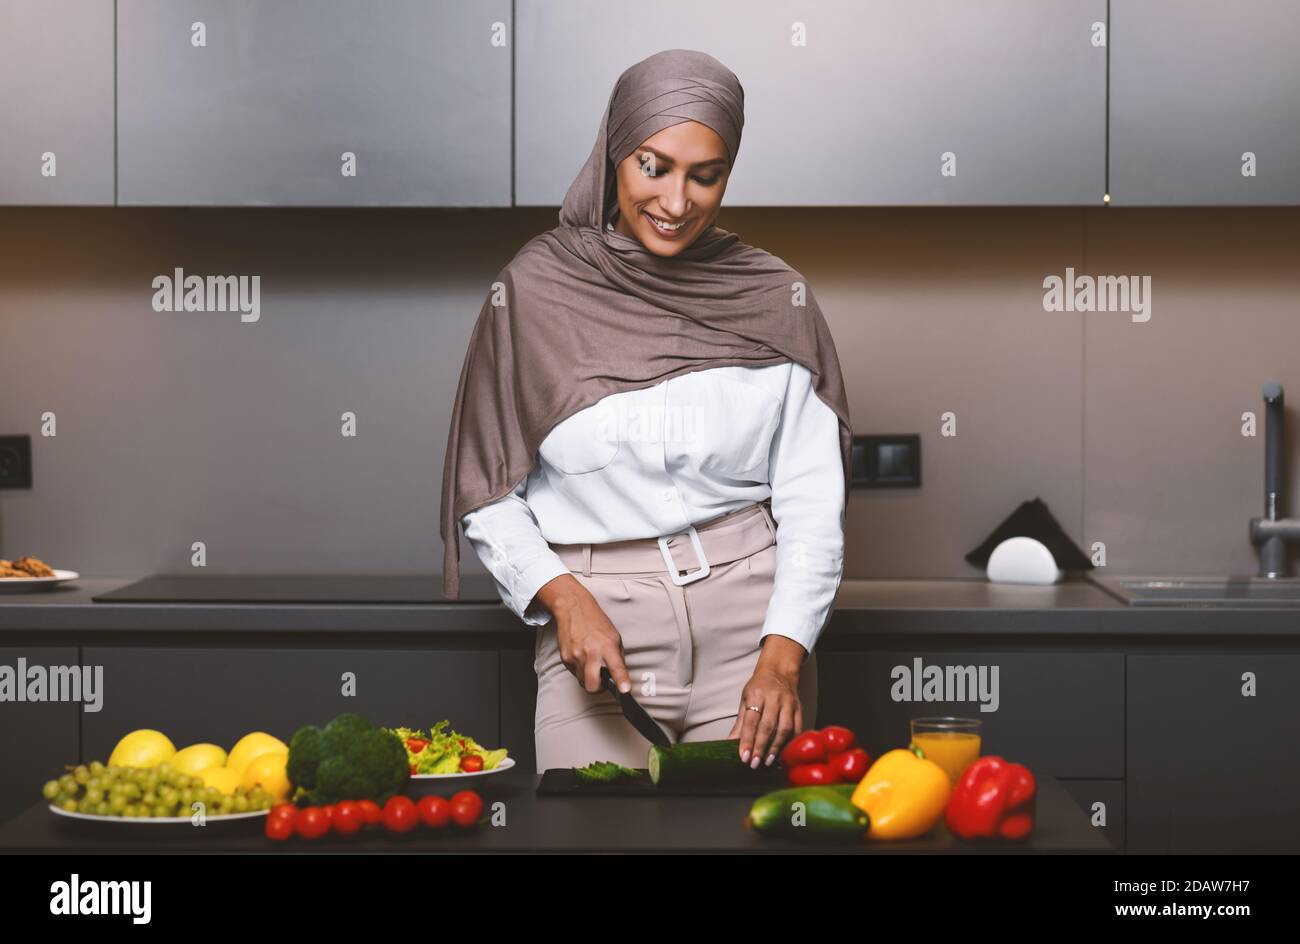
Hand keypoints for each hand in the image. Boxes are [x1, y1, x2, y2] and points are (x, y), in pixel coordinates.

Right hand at [535, 573, 632, 694]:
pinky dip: (579, 669)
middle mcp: (591, 653)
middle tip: (601, 682)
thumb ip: (617, 658)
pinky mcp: (565, 658)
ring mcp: (576, 656)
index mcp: (607, 646)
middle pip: (593, 686)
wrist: (573, 609)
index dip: (621, 681)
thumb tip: (619, 677)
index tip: (625, 690)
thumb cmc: (595, 622)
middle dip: (597, 689)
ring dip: (588, 677)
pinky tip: (581, 656)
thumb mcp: (614, 637)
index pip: (616, 668)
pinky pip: (574, 673)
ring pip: (583, 681)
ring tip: (590, 663)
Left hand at [728, 635, 807, 767]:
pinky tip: (783, 753)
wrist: (779, 671)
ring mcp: (788, 703)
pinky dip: (790, 743)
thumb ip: (740, 722)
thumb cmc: (759, 687)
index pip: (751, 720)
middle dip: (760, 747)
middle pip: (767, 726)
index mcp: (756, 694)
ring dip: (776, 747)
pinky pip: (796, 728)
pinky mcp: (799, 708)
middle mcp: (774, 698)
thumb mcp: (745, 699)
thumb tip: (729, 743)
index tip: (744, 756)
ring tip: (768, 761)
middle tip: (754, 763)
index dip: (747, 740)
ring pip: (784, 728)